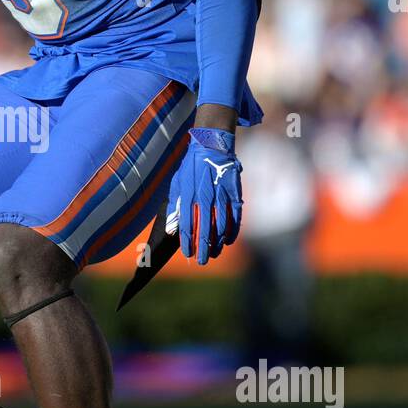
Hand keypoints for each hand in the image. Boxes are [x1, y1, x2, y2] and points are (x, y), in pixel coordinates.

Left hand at [166, 127, 241, 264]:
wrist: (212, 146)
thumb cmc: (191, 167)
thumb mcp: (176, 184)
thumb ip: (174, 207)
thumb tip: (171, 230)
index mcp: (188, 195)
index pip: (187, 226)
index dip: (187, 242)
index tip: (187, 253)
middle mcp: (205, 198)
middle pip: (205, 230)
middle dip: (203, 249)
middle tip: (202, 261)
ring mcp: (221, 196)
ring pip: (221, 226)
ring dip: (218, 243)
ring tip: (214, 254)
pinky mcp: (235, 193)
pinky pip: (236, 217)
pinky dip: (233, 231)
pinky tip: (229, 241)